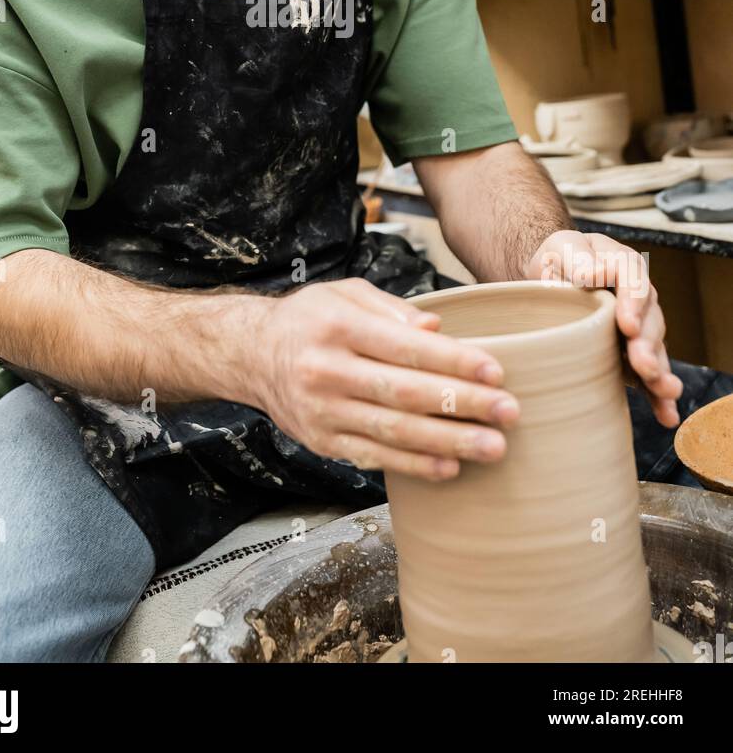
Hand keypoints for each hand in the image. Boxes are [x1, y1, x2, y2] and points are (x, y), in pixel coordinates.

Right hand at [256, 278, 519, 481]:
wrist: (252, 355)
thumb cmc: (310, 319)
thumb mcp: (345, 294)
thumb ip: (393, 309)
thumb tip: (438, 329)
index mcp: (339, 327)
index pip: (406, 348)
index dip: (453, 362)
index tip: (495, 372)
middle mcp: (328, 371)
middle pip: (406, 394)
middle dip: (463, 405)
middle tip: (509, 413)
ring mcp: (323, 412)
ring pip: (394, 431)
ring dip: (449, 442)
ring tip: (493, 447)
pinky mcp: (322, 442)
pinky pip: (375, 457)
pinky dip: (414, 465)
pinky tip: (450, 467)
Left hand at [525, 229, 682, 427]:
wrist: (549, 279)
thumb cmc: (556, 260)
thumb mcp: (561, 249)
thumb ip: (577, 259)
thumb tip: (594, 273)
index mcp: (623, 266)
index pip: (634, 282)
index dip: (633, 304)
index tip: (627, 325)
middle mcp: (638, 299)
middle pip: (649, 321)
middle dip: (647, 345)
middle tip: (643, 365)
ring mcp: (637, 329)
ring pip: (654, 350)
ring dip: (659, 372)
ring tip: (664, 390)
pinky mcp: (630, 355)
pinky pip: (647, 375)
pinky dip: (657, 396)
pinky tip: (666, 414)